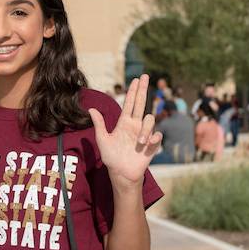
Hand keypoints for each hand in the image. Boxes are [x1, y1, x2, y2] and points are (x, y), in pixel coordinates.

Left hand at [88, 75, 161, 191]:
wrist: (121, 173)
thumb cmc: (111, 157)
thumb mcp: (102, 140)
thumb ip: (99, 124)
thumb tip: (91, 109)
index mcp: (124, 122)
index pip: (130, 103)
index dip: (133, 91)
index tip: (136, 79)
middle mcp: (135, 125)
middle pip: (141, 103)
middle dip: (143, 90)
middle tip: (145, 76)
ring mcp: (144, 134)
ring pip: (149, 120)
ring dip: (146, 130)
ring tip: (139, 142)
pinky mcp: (151, 145)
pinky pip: (157, 135)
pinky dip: (154, 137)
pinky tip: (148, 143)